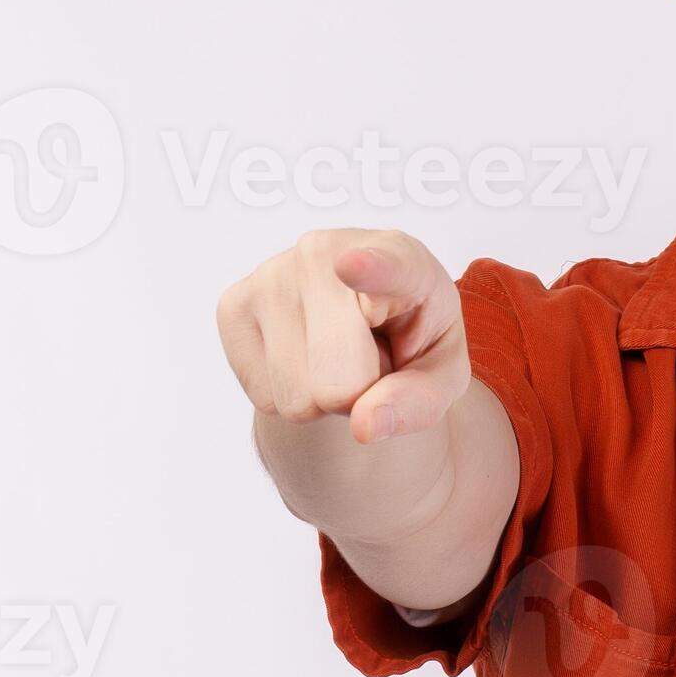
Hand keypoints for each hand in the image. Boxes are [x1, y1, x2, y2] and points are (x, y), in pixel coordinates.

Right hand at [215, 228, 467, 444]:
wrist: (363, 319)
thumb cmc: (411, 334)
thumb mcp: (442, 372)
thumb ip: (419, 401)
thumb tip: (365, 425)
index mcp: (400, 257)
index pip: (384, 265)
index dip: (370, 269)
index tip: (352, 265)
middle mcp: (324, 252)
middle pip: (339, 383)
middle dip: (358, 394)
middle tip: (370, 360)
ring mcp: (271, 274)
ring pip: (296, 399)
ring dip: (322, 397)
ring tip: (339, 355)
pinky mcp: (233, 304)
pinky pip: (264, 398)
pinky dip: (290, 394)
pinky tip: (306, 355)